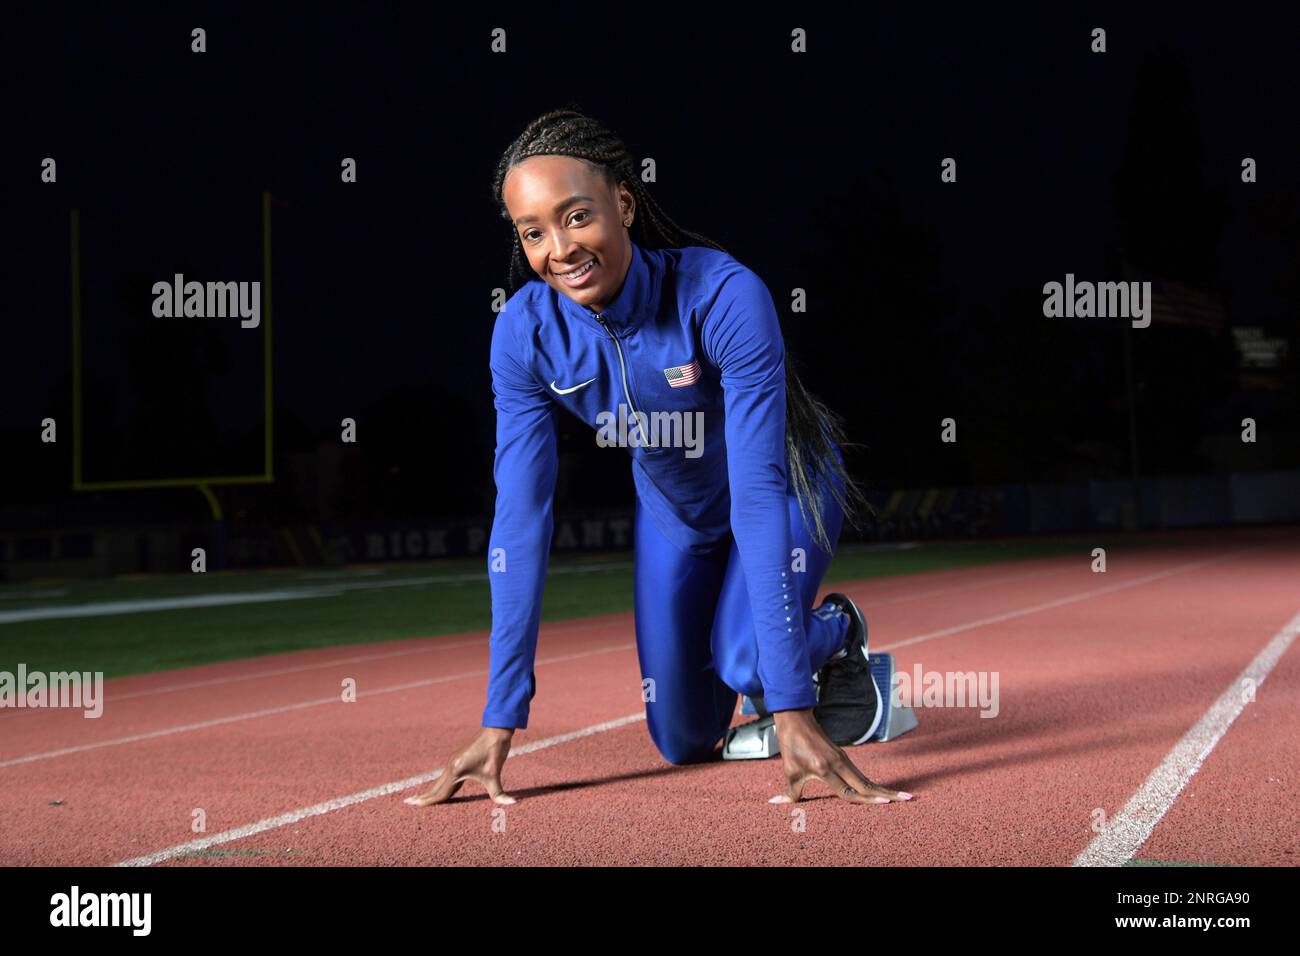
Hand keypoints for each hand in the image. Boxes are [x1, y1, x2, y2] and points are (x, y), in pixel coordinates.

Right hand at [404, 727, 516, 806]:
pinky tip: (438, 789)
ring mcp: (453, 761)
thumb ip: (499, 793)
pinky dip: (439, 784)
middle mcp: (451, 766)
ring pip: (439, 781)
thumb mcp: (496, 774)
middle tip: (407, 803)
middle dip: (422, 796)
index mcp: (456, 771)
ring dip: (430, 790)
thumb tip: (512, 803)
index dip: (428, 801)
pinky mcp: (458, 759)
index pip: (440, 792)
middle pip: (435, 786)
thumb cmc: (495, 751)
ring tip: (418, 798)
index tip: (414, 806)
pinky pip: (446, 776)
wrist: (496, 730)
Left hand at [769, 708, 912, 804]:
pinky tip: (881, 791)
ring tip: (901, 797)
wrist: (796, 720)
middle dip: (886, 794)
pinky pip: (860, 774)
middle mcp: (838, 764)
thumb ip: (790, 792)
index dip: (867, 800)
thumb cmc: (792, 746)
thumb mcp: (789, 771)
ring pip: (865, 779)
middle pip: (866, 784)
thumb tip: (776, 804)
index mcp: (824, 769)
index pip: (849, 791)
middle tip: (907, 800)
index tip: (886, 804)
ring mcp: (843, 759)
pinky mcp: (843, 756)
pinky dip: (872, 784)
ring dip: (883, 789)